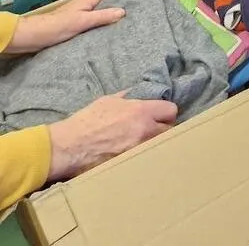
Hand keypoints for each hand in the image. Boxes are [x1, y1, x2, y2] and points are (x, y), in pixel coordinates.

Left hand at [6, 0, 124, 53]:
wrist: (33, 37)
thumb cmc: (57, 27)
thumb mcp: (82, 21)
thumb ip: (102, 16)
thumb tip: (124, 11)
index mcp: (89, 0)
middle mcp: (86, 5)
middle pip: (108, 2)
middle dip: (122, 6)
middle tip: (140, 13)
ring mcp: (81, 15)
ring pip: (102, 13)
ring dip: (113, 17)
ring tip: (130, 24)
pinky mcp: (77, 26)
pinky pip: (95, 23)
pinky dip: (104, 26)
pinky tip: (111, 34)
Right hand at [47, 93, 177, 180]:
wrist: (68, 146)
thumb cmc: (86, 121)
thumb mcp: (108, 101)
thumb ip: (127, 97)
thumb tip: (136, 93)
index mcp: (141, 111)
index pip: (171, 110)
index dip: (166, 112)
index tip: (160, 115)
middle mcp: (145, 130)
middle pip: (170, 130)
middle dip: (164, 128)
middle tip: (154, 129)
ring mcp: (139, 149)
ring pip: (159, 145)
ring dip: (155, 143)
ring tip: (144, 142)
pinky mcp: (131, 163)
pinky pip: (146, 158)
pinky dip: (143, 155)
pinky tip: (134, 153)